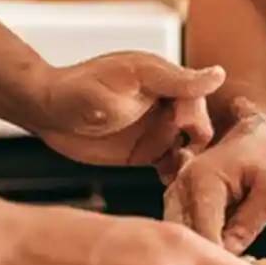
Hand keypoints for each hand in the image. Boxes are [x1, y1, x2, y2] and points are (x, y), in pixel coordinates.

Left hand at [33, 51, 224, 169]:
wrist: (47, 112)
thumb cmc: (80, 87)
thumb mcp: (129, 79)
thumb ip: (173, 80)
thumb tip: (217, 75)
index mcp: (167, 82)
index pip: (198, 103)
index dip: (197, 121)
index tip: (189, 139)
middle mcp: (167, 107)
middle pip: (200, 131)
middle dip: (199, 150)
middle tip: (188, 168)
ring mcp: (158, 131)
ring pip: (190, 152)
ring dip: (191, 167)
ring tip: (183, 182)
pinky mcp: (147, 153)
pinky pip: (172, 168)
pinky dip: (177, 179)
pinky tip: (174, 188)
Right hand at [163, 98, 265, 253]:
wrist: (254, 128)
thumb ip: (250, 223)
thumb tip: (230, 259)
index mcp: (203, 181)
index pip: (203, 237)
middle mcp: (180, 188)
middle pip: (184, 243)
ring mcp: (174, 195)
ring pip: (179, 243)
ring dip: (197, 263)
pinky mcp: (176, 204)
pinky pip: (181, 236)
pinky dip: (195, 252)